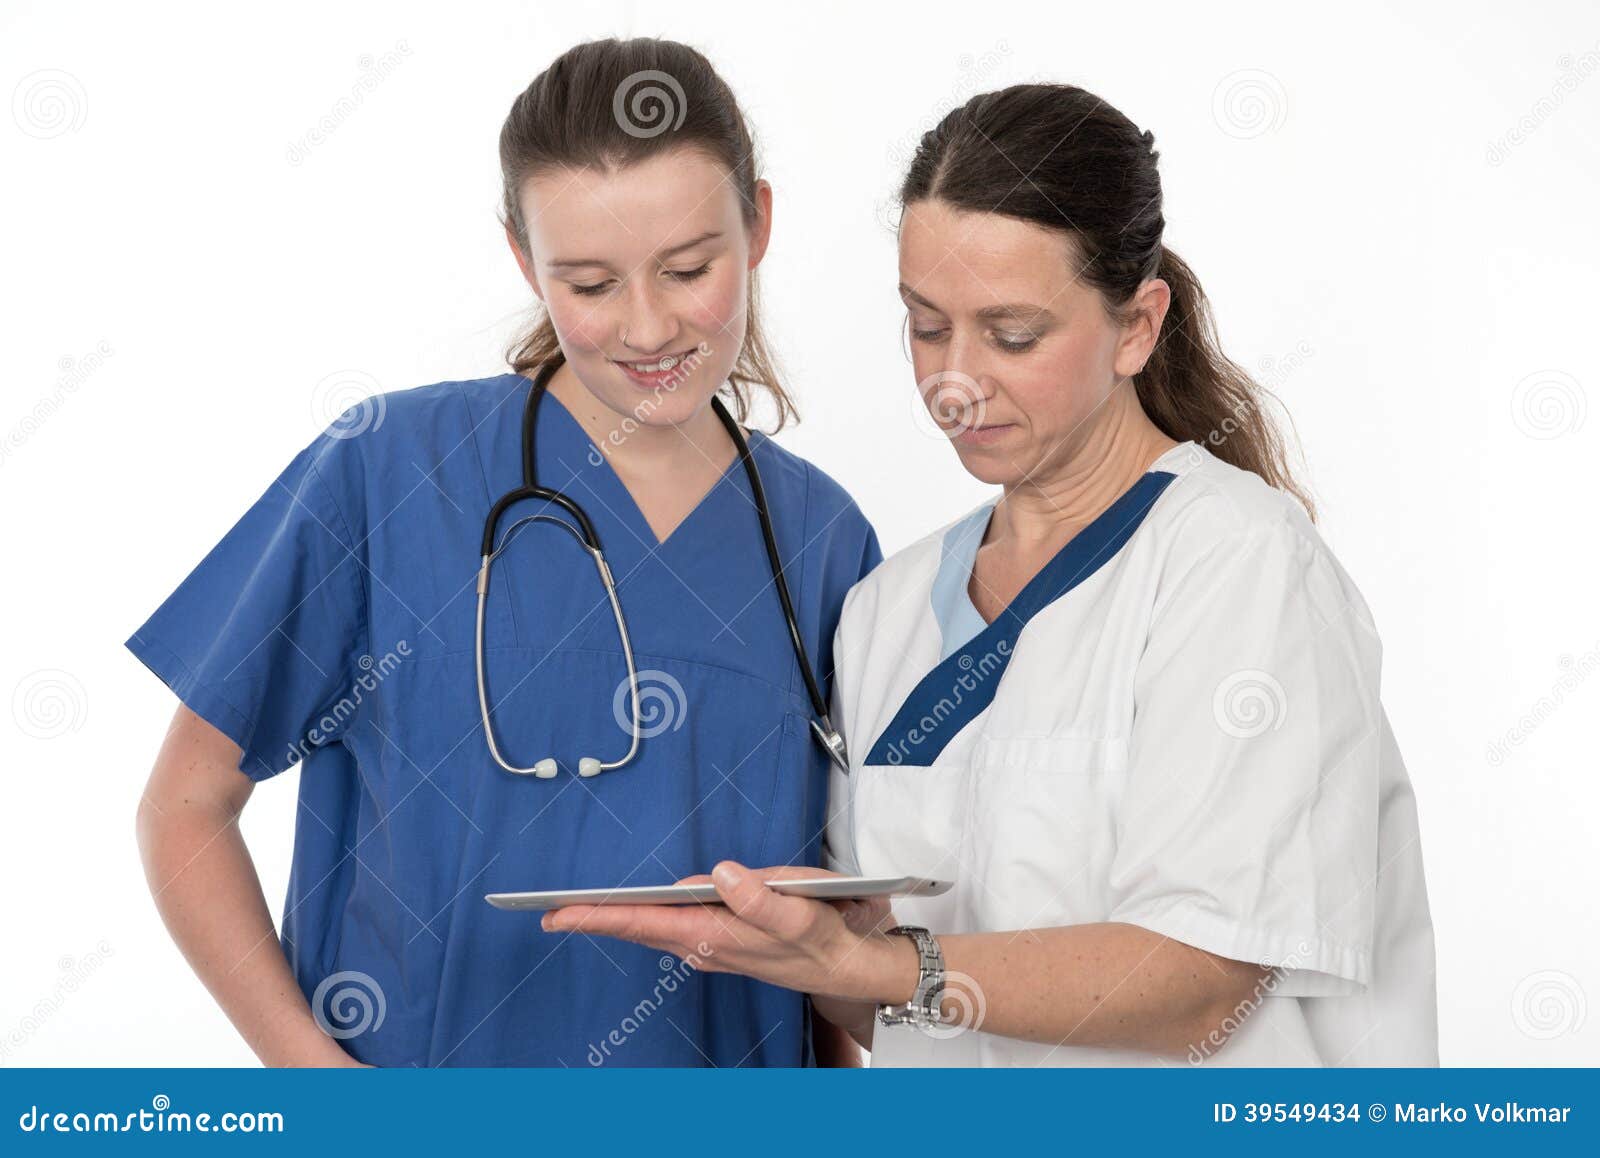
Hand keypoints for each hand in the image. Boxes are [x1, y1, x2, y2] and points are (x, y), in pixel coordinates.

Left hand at [540, 862, 917, 1004]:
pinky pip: (674, 926)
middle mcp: (707, 943)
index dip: (598, 917)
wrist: (851, 967)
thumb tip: (722, 875)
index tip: (556, 914)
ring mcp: (714, 943)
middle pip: (638, 928)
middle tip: (548, 912)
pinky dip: (647, 918)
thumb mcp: (802, 915)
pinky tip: (639, 910)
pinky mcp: (725, 937)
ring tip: (581, 908)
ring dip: (618, 919)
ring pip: (653, 929)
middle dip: (593, 918)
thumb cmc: (826, 939)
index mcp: (716, 935)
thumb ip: (761, 897)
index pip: (644, 923)